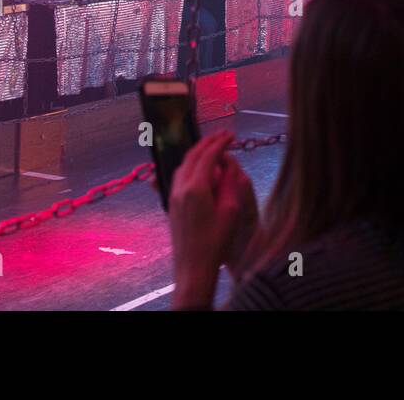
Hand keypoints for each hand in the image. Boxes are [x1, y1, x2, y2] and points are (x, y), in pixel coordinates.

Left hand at [168, 131, 258, 308]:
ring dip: (198, 152)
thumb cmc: (216, 242)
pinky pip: (179, 176)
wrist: (193, 267)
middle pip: (192, 156)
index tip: (232, 135)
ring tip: (212, 147)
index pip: (208, 156)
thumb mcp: (230, 210)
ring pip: (183, 165)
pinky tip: (199, 167)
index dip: (220, 143)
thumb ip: (229, 183)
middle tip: (223, 135)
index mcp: (196, 188)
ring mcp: (173, 196)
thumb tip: (228, 164)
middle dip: (208, 142)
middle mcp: (181, 188)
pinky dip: (190, 164)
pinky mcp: (172, 204)